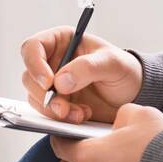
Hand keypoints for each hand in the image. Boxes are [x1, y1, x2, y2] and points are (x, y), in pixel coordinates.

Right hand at [19, 26, 141, 124]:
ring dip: (54, 110)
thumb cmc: (124, 70)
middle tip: (63, 107)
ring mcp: (52, 85)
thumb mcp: (113, 63)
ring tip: (79, 114)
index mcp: (61, 42)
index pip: (32, 47)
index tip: (48, 82)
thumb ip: (87, 68)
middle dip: (44, 95)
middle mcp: (51, 62)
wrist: (133, 95)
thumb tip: (60, 82)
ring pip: (35, 98)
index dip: (34, 64)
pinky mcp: (57, 104)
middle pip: (29, 76)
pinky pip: (46, 114)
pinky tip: (81, 116)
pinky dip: (61, 119)